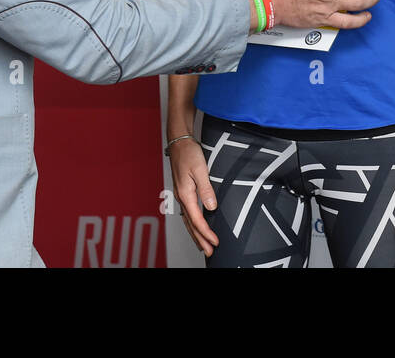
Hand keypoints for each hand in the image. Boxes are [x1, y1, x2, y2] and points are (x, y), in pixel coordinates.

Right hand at [169, 137, 219, 255]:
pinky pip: (187, 213)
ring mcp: (181, 195)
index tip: (215, 242)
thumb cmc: (189, 153)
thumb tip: (211, 207)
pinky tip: (196, 226)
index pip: (197, 219)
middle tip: (210, 252)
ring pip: (188, 220)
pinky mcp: (183, 191)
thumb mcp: (200, 169)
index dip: (206, 232)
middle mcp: (181, 197)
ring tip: (203, 245)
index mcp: (185, 194)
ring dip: (195, 234)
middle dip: (200, 239)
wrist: (179, 141)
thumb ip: (206, 188)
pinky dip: (192, 223)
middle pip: (190, 224)